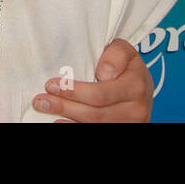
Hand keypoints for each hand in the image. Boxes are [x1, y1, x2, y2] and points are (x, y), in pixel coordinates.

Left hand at [33, 39, 151, 121]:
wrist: (143, 88)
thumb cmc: (128, 67)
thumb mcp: (126, 51)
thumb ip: (116, 54)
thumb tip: (103, 73)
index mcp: (136, 86)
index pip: (100, 94)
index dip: (73, 91)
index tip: (51, 85)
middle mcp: (137, 110)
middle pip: (94, 113)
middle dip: (64, 106)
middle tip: (41, 99)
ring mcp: (131, 124)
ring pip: (95, 126)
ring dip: (67, 119)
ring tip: (45, 109)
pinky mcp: (124, 130)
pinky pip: (98, 132)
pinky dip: (76, 128)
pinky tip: (60, 123)